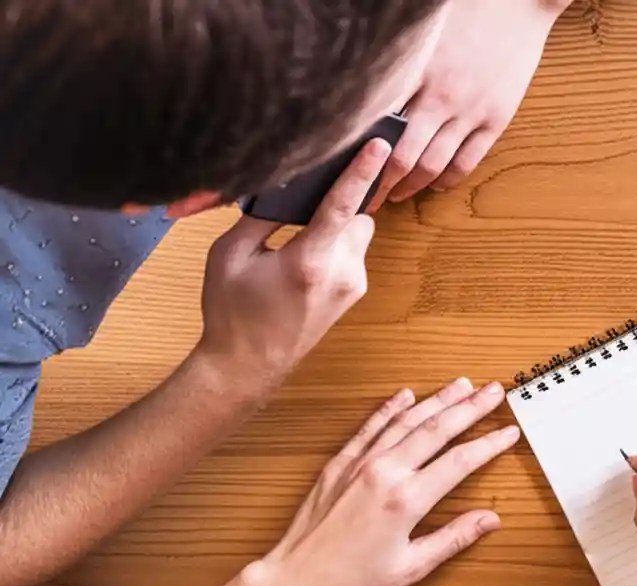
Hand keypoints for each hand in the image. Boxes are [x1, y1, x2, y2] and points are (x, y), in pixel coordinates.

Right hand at [196, 139, 390, 386]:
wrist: (248, 365)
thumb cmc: (231, 311)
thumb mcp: (230, 255)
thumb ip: (259, 215)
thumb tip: (284, 185)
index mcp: (309, 261)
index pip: (343, 206)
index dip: (361, 171)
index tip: (380, 145)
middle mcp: (341, 272)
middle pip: (358, 215)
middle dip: (338, 204)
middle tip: (305, 207)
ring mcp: (353, 285)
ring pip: (358, 233)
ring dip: (336, 226)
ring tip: (296, 242)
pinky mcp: (355, 293)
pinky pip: (353, 252)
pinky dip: (335, 245)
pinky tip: (302, 260)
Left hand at [247, 379, 518, 585]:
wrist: (294, 583)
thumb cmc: (351, 583)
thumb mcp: (411, 567)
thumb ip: (453, 537)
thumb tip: (490, 519)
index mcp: (406, 500)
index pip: (460, 461)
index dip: (489, 444)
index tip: (509, 432)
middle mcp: (384, 474)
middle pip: (437, 429)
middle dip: (470, 407)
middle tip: (494, 391)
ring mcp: (359, 464)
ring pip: (406, 421)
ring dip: (437, 400)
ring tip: (462, 385)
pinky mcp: (339, 465)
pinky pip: (370, 427)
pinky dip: (389, 408)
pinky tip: (406, 394)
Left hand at [368, 0, 571, 208]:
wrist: (520, 0)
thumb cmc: (469, 6)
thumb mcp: (423, 28)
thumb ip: (398, 56)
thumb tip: (368, 82)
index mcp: (416, 69)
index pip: (374, 120)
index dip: (355, 148)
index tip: (341, 164)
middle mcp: (440, 96)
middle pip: (400, 156)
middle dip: (378, 183)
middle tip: (364, 197)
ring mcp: (470, 111)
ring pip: (432, 165)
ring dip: (410, 186)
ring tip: (395, 194)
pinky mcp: (496, 119)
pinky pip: (467, 161)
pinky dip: (447, 180)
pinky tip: (435, 183)